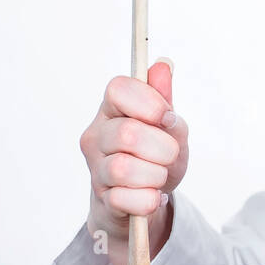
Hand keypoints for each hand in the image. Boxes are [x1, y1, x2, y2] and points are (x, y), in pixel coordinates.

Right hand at [80, 58, 188, 264]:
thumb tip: (164, 65)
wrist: (143, 200)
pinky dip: (149, 200)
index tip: (167, 118)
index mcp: (112, 110)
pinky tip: (152, 196)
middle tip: (169, 155)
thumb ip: (165, 100)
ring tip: (159, 177)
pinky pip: (127, 199)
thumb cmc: (156, 157)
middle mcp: (96, 136)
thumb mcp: (169, 128)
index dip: (149, 102)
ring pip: (124, 169)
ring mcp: (95, 169)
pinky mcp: (102, 199)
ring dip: (156, 176)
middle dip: (162, 147)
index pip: (118, 88)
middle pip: (128, 133)